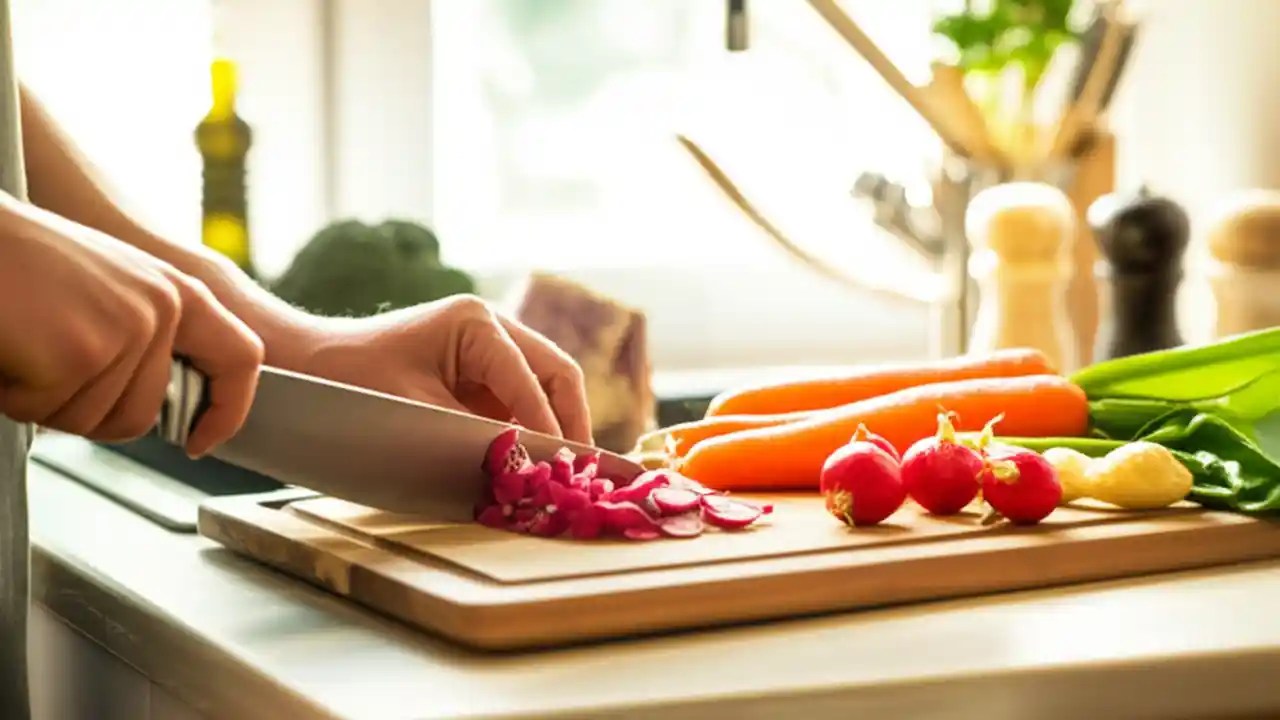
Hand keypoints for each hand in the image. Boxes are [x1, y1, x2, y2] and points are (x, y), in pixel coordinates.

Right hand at [0, 197, 263, 454]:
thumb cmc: (15, 264)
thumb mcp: (106, 291)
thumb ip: (145, 336)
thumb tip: (164, 405)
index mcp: (175, 291)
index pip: (240, 359)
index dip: (227, 410)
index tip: (202, 440)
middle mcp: (162, 308)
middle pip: (141, 415)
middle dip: (82, 408)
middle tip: (42, 361)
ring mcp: (126, 330)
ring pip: (92, 421)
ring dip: (43, 400)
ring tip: (23, 344)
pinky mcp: (83, 353)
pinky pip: (48, 412)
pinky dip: (13, 395)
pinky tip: (7, 350)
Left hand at [281, 295, 593, 443]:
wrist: (306, 368)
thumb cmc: (350, 384)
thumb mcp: (416, 415)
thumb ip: (476, 438)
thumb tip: (527, 466)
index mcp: (476, 322)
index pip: (534, 380)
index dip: (551, 428)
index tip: (562, 471)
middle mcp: (492, 327)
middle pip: (556, 373)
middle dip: (570, 422)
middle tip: (581, 471)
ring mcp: (488, 349)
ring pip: (546, 386)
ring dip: (555, 426)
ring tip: (564, 473)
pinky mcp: (479, 373)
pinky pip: (521, 401)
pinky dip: (531, 430)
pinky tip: (533, 463)